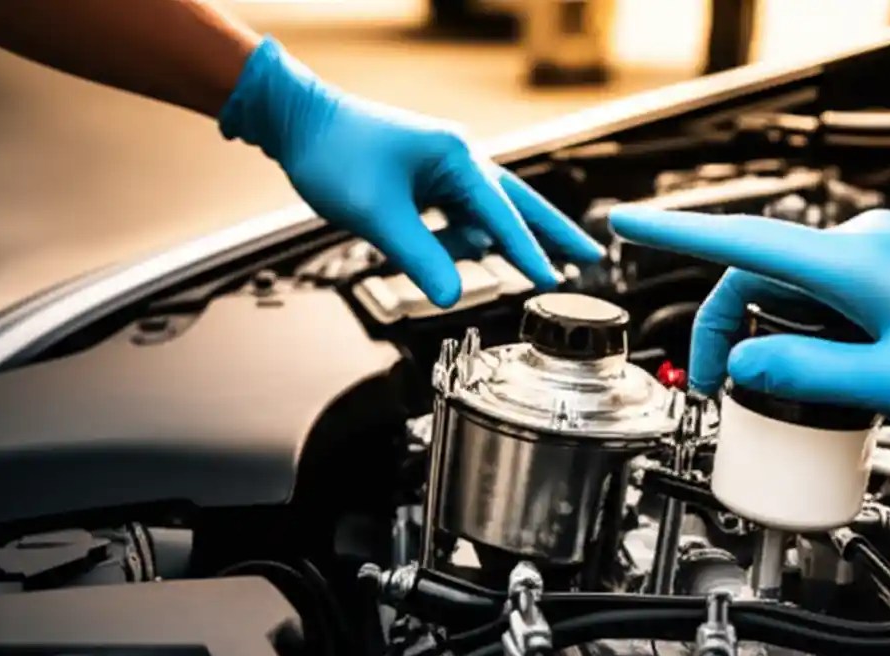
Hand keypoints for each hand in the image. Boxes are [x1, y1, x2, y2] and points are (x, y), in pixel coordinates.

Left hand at [219, 37, 602, 306]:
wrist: (298, 123)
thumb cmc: (333, 155)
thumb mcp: (376, 215)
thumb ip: (418, 258)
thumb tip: (450, 297)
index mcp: (456, 159)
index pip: (502, 217)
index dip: (529, 253)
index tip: (554, 280)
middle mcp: (460, 159)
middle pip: (521, 204)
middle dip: (555, 233)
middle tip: (592, 254)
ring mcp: (446, 168)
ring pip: (489, 213)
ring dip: (497, 244)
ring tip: (509, 269)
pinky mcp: (429, 179)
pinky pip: (459, 216)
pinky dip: (460, 240)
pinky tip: (451, 257)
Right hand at [609, 200, 889, 427]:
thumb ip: (813, 375)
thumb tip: (743, 368)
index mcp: (845, 266)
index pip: (736, 242)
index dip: (671, 234)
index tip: (623, 223)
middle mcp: (854, 250)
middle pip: (754, 278)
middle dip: (720, 329)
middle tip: (714, 389)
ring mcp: (877, 257)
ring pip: (793, 292)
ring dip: (770, 338)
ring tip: (775, 398)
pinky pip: (829, 298)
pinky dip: (809, 333)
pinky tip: (831, 378)